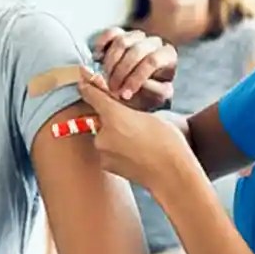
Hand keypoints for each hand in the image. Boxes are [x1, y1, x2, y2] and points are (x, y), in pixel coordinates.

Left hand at [76, 67, 194, 193]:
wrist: (172, 175)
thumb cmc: (169, 143)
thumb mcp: (152, 116)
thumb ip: (131, 110)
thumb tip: (124, 113)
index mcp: (115, 115)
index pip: (93, 95)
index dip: (88, 85)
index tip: (82, 78)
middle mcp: (103, 133)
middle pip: (101, 119)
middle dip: (113, 119)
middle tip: (135, 125)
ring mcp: (103, 152)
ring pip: (105, 136)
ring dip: (116, 136)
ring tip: (140, 143)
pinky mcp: (106, 165)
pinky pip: (108, 152)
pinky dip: (118, 151)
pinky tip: (136, 154)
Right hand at [91, 27, 176, 108]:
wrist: (144, 87)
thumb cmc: (152, 92)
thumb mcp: (158, 96)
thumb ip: (154, 91)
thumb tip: (144, 84)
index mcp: (167, 55)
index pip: (152, 61)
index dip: (137, 78)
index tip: (125, 94)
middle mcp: (154, 42)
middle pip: (135, 51)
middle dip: (121, 72)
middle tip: (113, 89)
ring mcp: (137, 36)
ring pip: (122, 41)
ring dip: (110, 63)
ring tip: (106, 79)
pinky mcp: (122, 33)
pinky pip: (111, 33)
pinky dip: (102, 44)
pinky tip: (97, 58)